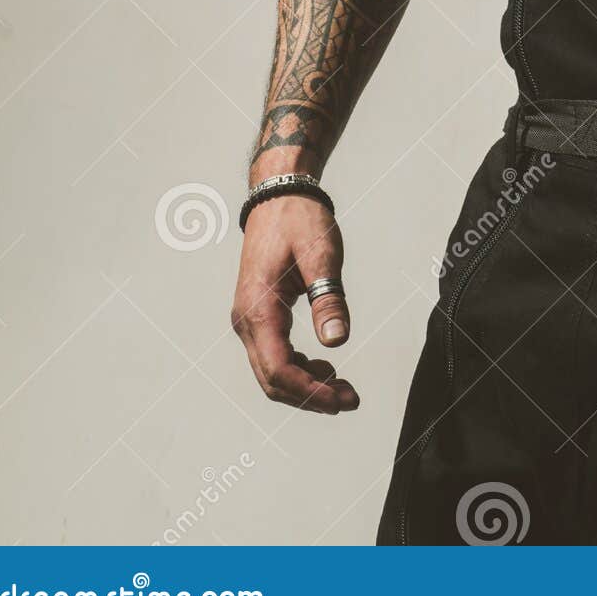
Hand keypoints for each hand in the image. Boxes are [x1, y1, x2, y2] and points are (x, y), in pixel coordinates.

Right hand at [230, 194, 359, 414]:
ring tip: (343, 387)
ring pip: (271, 371)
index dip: (311, 392)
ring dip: (304, 385)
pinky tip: (324, 367)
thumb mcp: (321, 256)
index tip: (342, 401)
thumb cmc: (299, 220)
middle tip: (350, 399)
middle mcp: (246, 320)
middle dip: (310, 396)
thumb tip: (336, 342)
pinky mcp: (258, 313)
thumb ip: (328, 299)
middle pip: (272, 379)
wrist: (279, 195)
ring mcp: (249, 318)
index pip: (279, 370)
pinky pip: (273, 354)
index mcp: (258, 309)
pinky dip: (298, 368)